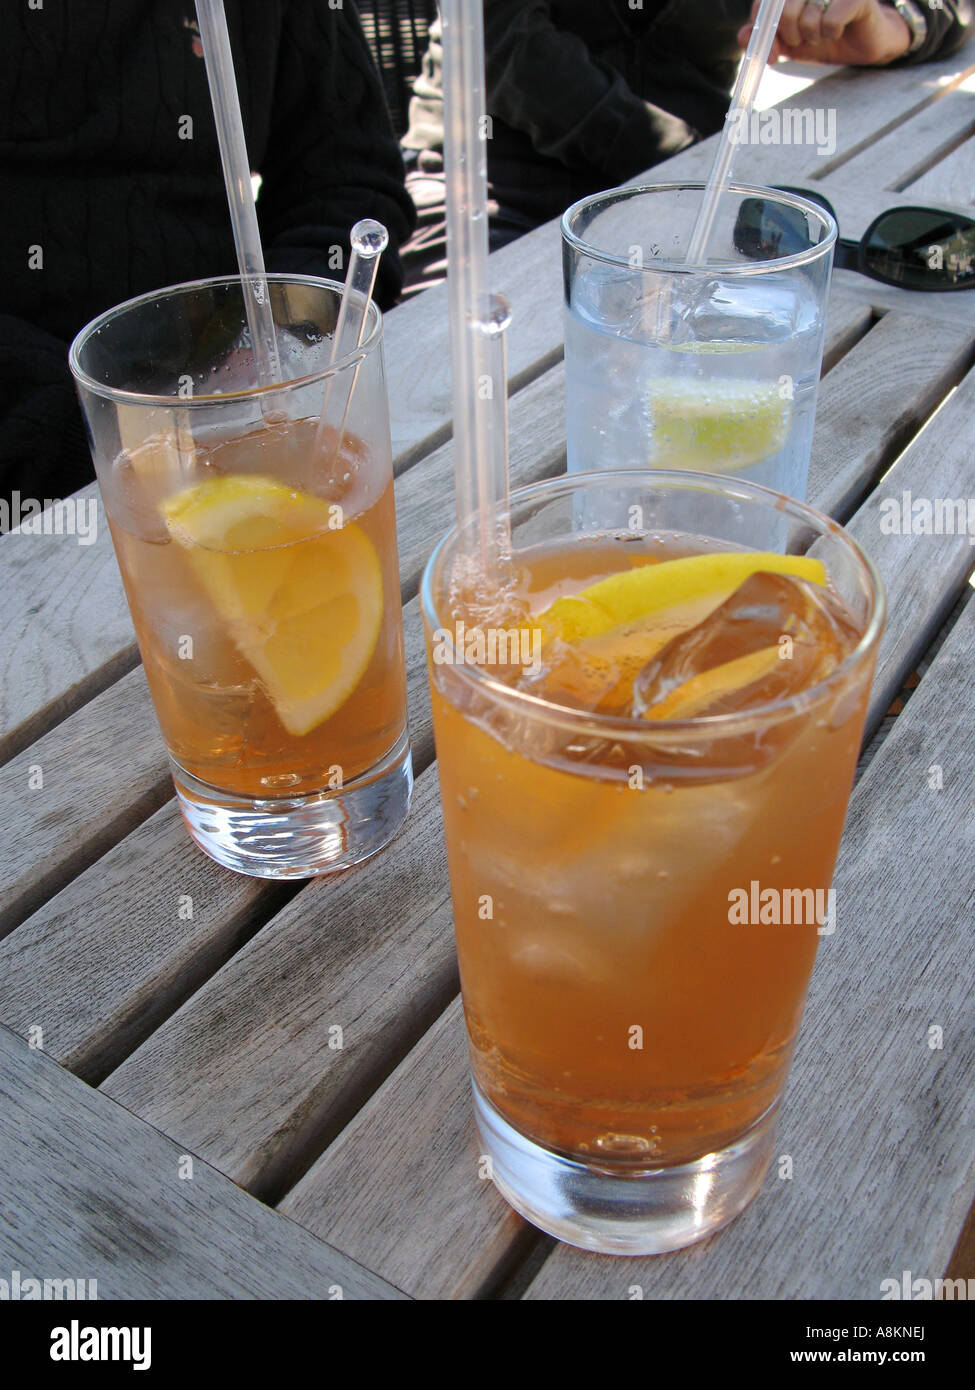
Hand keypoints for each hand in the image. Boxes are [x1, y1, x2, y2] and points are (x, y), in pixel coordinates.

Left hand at [737, 0, 912, 65]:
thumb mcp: (787, 41)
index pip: (765, 3)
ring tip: (821, 33)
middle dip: (789, 34)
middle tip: (801, 39)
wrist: (859, 43)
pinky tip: (837, 30)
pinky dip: (831, 33)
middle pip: (784, 8)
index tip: (772, 51)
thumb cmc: (821, 36)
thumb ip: (764, 37)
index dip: (762, 26)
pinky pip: (831, 21)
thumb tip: (742, 37)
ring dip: (812, 35)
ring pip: (807, 17)